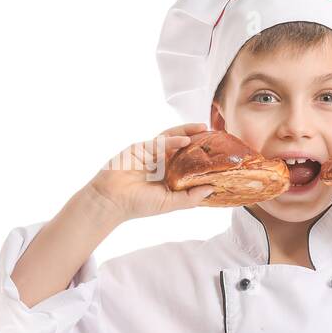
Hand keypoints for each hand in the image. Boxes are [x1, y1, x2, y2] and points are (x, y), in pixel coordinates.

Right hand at [86, 123, 216, 221]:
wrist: (110, 201)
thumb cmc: (138, 204)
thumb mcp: (169, 203)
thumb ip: (190, 198)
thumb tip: (212, 189)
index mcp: (169, 175)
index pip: (189, 162)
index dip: (203, 157)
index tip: (220, 154)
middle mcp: (161, 162)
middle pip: (182, 146)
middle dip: (198, 139)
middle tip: (215, 134)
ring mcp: (150, 154)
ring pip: (171, 138)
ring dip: (187, 131)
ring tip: (203, 128)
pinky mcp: (139, 148)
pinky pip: (158, 142)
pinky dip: (171, 140)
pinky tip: (185, 140)